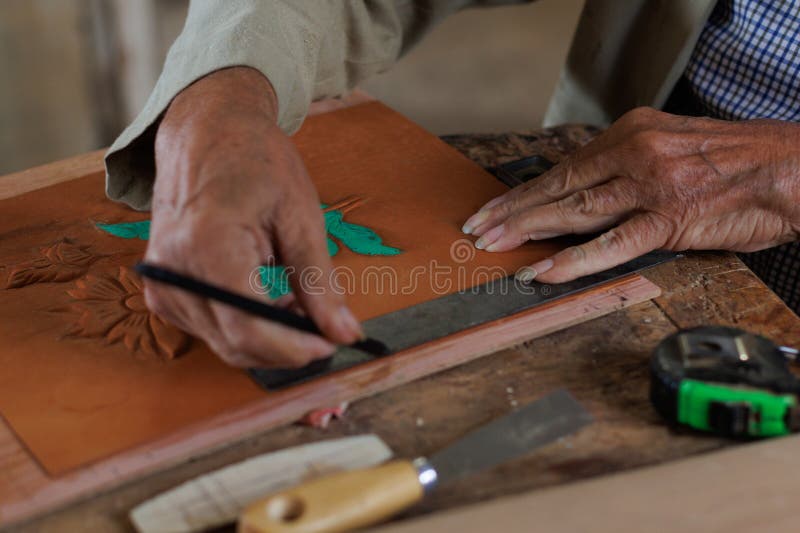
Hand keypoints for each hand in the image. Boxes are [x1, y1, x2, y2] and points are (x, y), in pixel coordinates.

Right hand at [144, 67, 362, 368]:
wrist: (207, 134)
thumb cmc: (257, 163)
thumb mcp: (301, 217)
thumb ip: (320, 282)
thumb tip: (345, 333)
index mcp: (208, 245)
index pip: (248, 328)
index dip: (294, 348)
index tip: (331, 345)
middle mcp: (174, 270)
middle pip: (235, 343)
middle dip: (286, 347)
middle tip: (325, 328)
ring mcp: (162, 282)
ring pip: (223, 343)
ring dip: (268, 338)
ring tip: (300, 303)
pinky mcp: (162, 288)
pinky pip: (209, 328)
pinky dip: (244, 327)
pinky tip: (270, 299)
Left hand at [462, 108, 799, 282]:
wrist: (793, 167)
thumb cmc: (736, 162)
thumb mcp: (671, 147)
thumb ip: (626, 167)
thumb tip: (585, 194)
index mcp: (631, 133)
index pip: (564, 168)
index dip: (524, 193)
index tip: (493, 209)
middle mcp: (633, 153)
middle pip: (559, 187)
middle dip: (512, 212)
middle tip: (475, 230)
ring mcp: (649, 185)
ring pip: (575, 211)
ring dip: (528, 232)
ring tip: (492, 247)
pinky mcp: (669, 218)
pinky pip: (611, 243)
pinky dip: (574, 259)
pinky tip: (542, 271)